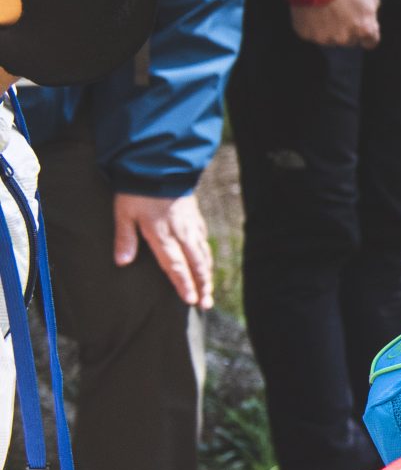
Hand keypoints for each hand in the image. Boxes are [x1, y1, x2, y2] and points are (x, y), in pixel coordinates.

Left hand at [113, 191, 213, 308]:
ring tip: (209, 290)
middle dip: (202, 285)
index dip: (183, 283)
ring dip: (207, 274)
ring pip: (203, 254)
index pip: (175, 264)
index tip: (190, 300)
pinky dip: (207, 256)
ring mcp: (191, 225)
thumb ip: (125, 238)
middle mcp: (181, 232)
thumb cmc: (137, 190)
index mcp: (162, 234)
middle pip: (196, 264)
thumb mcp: (124, 213)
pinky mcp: (195, 217)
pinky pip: (204, 240)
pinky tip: (206, 262)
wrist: (159, 164)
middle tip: (205, 304)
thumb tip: (122, 262)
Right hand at [289, 0, 380, 49]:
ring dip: (330, 29)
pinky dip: (313, 26)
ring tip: (326, 10)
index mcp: (364, 30)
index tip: (361, 27)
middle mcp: (345, 38)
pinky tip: (314, 12)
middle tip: (340, 12)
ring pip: (331, 39)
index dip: (366, 34)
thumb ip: (371, 17)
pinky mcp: (307, 35)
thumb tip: (371, 24)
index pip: (370, 43)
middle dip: (348, 29)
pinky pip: (313, 34)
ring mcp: (325, 38)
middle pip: (350, 40)